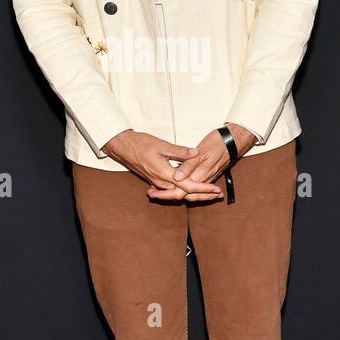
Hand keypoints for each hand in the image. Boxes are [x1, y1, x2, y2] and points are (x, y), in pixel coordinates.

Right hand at [102, 130, 223, 201]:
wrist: (122, 147)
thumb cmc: (140, 144)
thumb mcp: (162, 145)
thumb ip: (180, 152)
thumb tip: (196, 153)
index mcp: (165, 173)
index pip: (188, 185)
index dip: (203, 188)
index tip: (216, 189)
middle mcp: (161, 182)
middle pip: (185, 193)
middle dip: (202, 195)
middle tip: (217, 194)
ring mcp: (157, 182)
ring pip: (179, 193)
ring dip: (194, 193)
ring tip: (208, 192)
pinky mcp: (155, 180)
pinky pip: (172, 189)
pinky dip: (183, 190)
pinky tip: (191, 188)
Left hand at [145, 123, 255, 202]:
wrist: (234, 141)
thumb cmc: (218, 143)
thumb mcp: (201, 152)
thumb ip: (189, 165)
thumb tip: (177, 178)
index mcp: (199, 176)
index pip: (180, 192)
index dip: (164, 194)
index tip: (152, 193)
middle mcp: (202, 181)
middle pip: (183, 196)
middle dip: (166, 196)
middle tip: (151, 194)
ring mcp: (206, 179)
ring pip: (188, 193)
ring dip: (173, 194)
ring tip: (158, 192)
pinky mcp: (207, 175)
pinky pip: (193, 188)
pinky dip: (182, 189)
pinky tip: (175, 186)